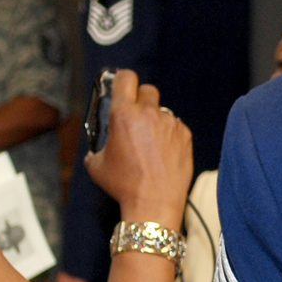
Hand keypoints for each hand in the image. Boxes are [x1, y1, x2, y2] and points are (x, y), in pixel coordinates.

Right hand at [84, 70, 192, 229]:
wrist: (154, 204)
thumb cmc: (125, 186)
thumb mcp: (97, 166)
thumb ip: (96, 148)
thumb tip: (97, 148)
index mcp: (123, 115)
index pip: (125, 78)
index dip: (122, 78)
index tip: (122, 83)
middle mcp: (148, 114)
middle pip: (147, 90)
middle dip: (140, 99)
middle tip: (135, 116)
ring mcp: (169, 123)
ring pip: (161, 111)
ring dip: (154, 120)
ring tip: (149, 144)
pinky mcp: (184, 135)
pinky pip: (174, 126)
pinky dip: (168, 134)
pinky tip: (162, 153)